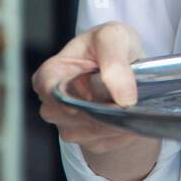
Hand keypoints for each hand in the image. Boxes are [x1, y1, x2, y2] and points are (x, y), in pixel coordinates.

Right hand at [31, 21, 146, 154]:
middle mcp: (55, 102)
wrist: (131, 65)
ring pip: (88, 133)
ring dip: (113, 123)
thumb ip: (115, 61)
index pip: (48, 91)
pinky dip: (121, 133)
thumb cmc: (113, 44)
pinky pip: (103, 143)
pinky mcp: (88, 139)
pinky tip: (132, 117)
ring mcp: (69, 124)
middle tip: (125, 101)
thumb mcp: (114, 37)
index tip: (89, 102)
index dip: (66, 99)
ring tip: (132, 105)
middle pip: (67, 116)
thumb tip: (123, 97)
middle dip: (98, 112)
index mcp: (52, 73)